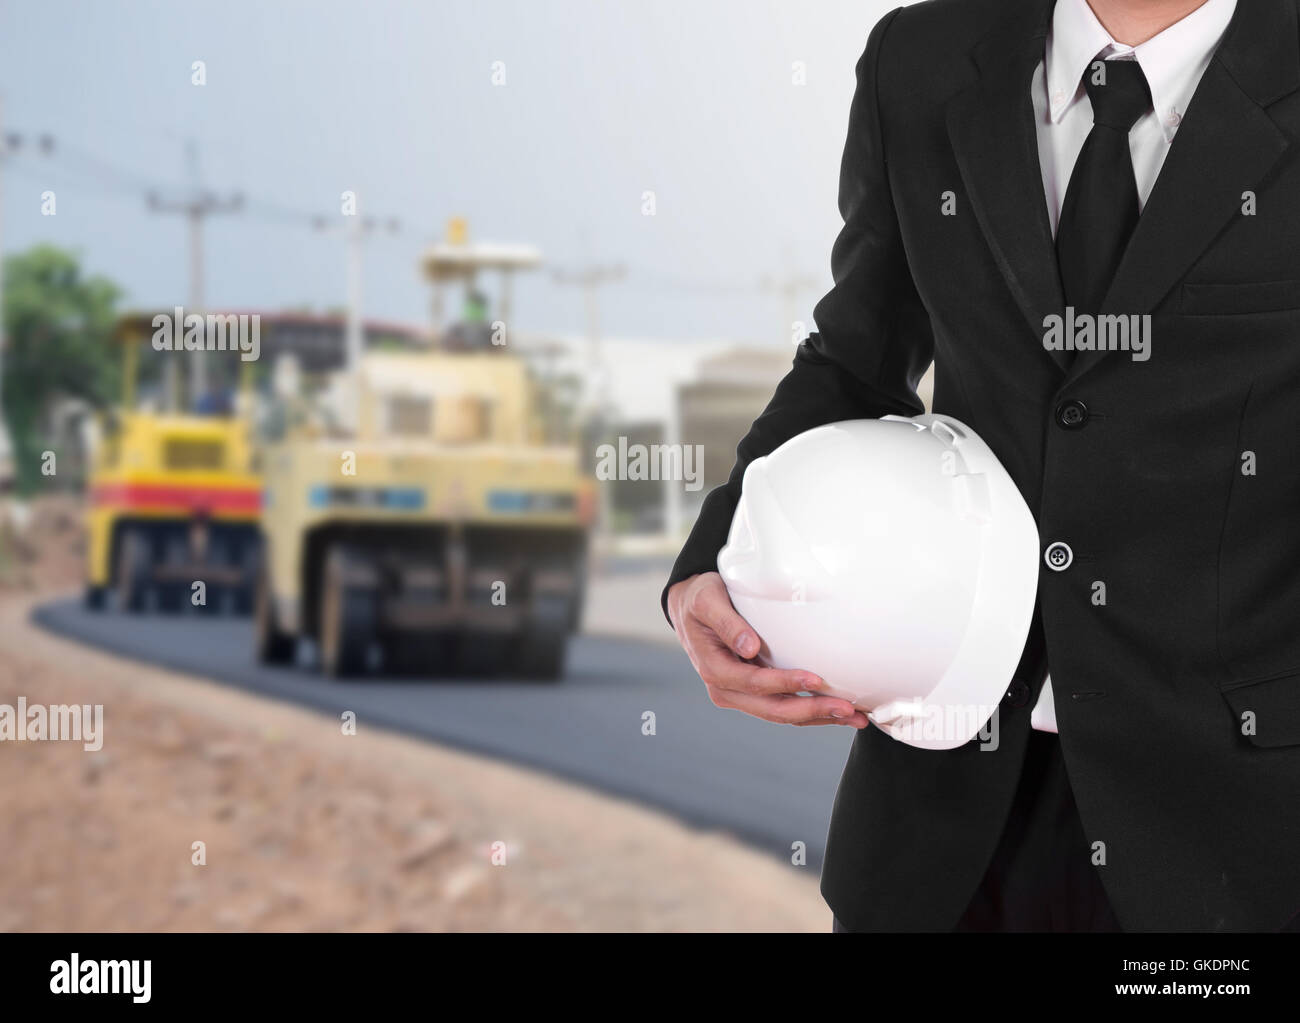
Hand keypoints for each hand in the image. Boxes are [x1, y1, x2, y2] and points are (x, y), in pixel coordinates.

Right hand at [667, 572, 868, 727]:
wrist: (690, 608)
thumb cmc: (701, 599)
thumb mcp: (707, 602)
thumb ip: (727, 623)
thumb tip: (749, 647)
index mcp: (715, 669)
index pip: (755, 683)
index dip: (786, 684)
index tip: (816, 679)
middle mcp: (727, 689)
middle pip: (773, 709)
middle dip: (812, 711)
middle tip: (847, 709)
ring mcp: (740, 694)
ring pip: (782, 714)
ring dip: (818, 717)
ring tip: (853, 717)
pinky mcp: (753, 693)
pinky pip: (783, 707)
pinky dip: (810, 712)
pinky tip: (836, 712)